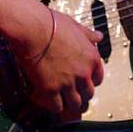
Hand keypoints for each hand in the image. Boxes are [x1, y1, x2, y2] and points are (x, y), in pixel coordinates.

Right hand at [9, 2, 104, 120]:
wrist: (33, 28)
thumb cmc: (52, 24)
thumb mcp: (75, 26)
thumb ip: (88, 35)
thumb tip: (98, 36)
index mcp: (92, 58)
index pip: (99, 78)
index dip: (90, 81)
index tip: (84, 82)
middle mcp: (83, 73)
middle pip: (88, 94)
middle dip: (81, 95)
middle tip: (73, 95)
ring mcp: (68, 83)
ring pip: (75, 104)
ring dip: (69, 104)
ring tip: (62, 103)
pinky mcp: (50, 90)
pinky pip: (57, 107)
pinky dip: (53, 106)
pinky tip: (48, 101)